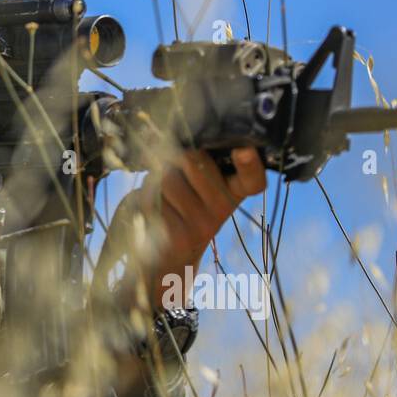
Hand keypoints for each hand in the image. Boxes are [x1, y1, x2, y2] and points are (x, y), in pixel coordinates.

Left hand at [115, 147, 265, 311]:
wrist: (171, 256)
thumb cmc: (184, 207)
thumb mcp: (199, 186)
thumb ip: (198, 163)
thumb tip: (178, 140)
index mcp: (234, 192)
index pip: (253, 179)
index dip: (250, 164)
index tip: (243, 149)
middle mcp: (223, 209)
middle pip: (192, 160)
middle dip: (174, 157)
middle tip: (173, 170)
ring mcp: (202, 225)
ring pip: (167, 178)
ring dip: (155, 179)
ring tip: (162, 193)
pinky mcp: (177, 235)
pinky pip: (150, 198)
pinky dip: (143, 196)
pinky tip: (153, 209)